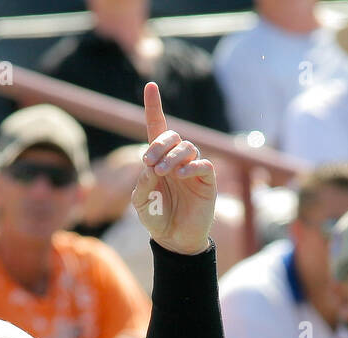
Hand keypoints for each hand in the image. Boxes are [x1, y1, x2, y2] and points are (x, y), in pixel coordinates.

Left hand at [132, 82, 215, 255]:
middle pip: (172, 136)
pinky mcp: (207, 182)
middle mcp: (176, 160)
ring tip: (163, 172)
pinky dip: (192, 166)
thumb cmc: (156, 218)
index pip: (157, 128)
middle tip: (149, 162)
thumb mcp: (140, 201)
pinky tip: (182, 175)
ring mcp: (193, 169)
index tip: (150, 85)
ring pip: (188, 148)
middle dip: (160, 144)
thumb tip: (150, 165)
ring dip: (173, 157)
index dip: (154, 106)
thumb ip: (142, 182)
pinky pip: (203, 165)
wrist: (174, 240)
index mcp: (158, 160)